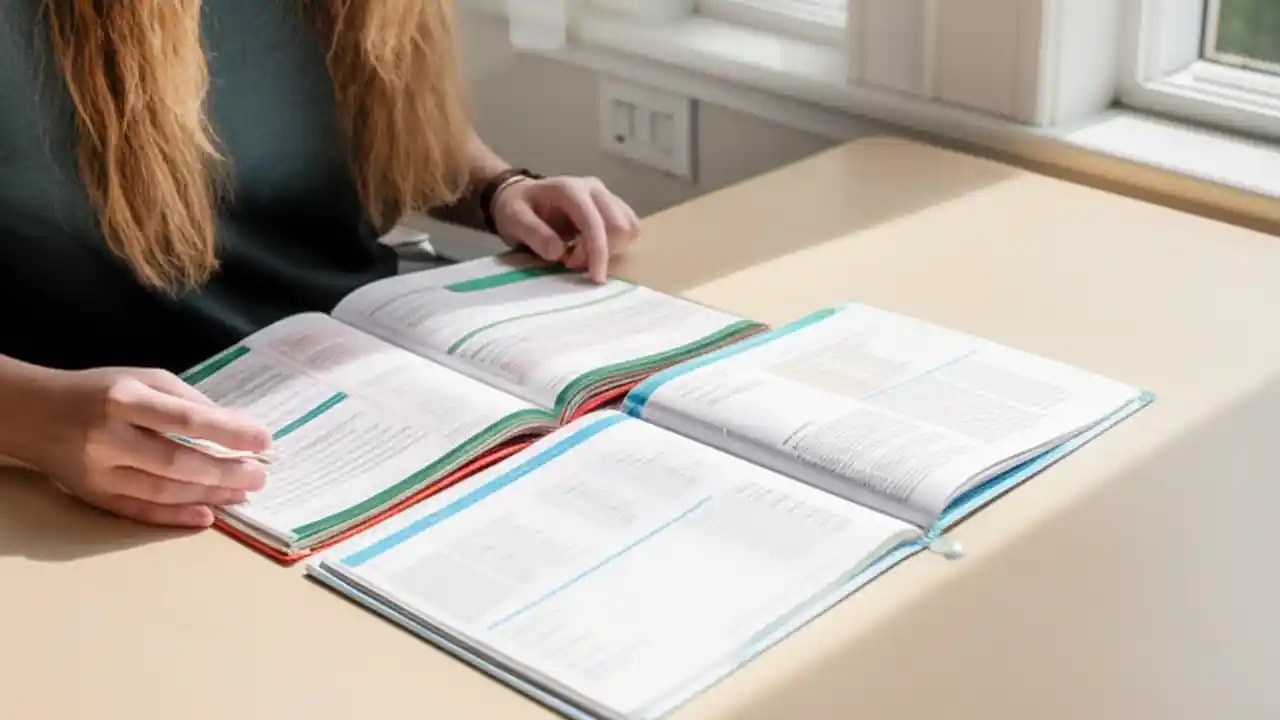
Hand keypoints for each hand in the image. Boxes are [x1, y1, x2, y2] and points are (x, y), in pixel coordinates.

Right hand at [23, 368, 271, 527]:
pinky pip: (140, 511)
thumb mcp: (145, 380)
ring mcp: (99, 472)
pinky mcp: (93, 496)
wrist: (34, 414)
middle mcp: (108, 437)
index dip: (228, 433)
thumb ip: (189, 403)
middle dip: (226, 472)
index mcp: (124, 399)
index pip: (186, 420)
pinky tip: (208, 515)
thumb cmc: (101, 391)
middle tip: (259, 475)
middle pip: (177, 462)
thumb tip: (239, 428)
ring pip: (163, 491)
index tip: (264, 440)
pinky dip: (176, 516)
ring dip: (210, 495)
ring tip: (243, 491)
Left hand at [491, 176, 640, 282]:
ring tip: (581, 255)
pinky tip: (591, 249)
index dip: (598, 252)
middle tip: (572, 262)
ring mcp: (605, 195)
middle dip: (602, 252)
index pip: (595, 222)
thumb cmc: (517, 208)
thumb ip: (534, 233)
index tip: (595, 278)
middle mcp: (593, 188)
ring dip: (611, 249)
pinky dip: (615, 245)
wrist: (520, 197)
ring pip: (629, 227)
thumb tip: (558, 252)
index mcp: (570, 189)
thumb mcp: (514, 220)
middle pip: (619, 226)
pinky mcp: (612, 205)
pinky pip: (629, 227)